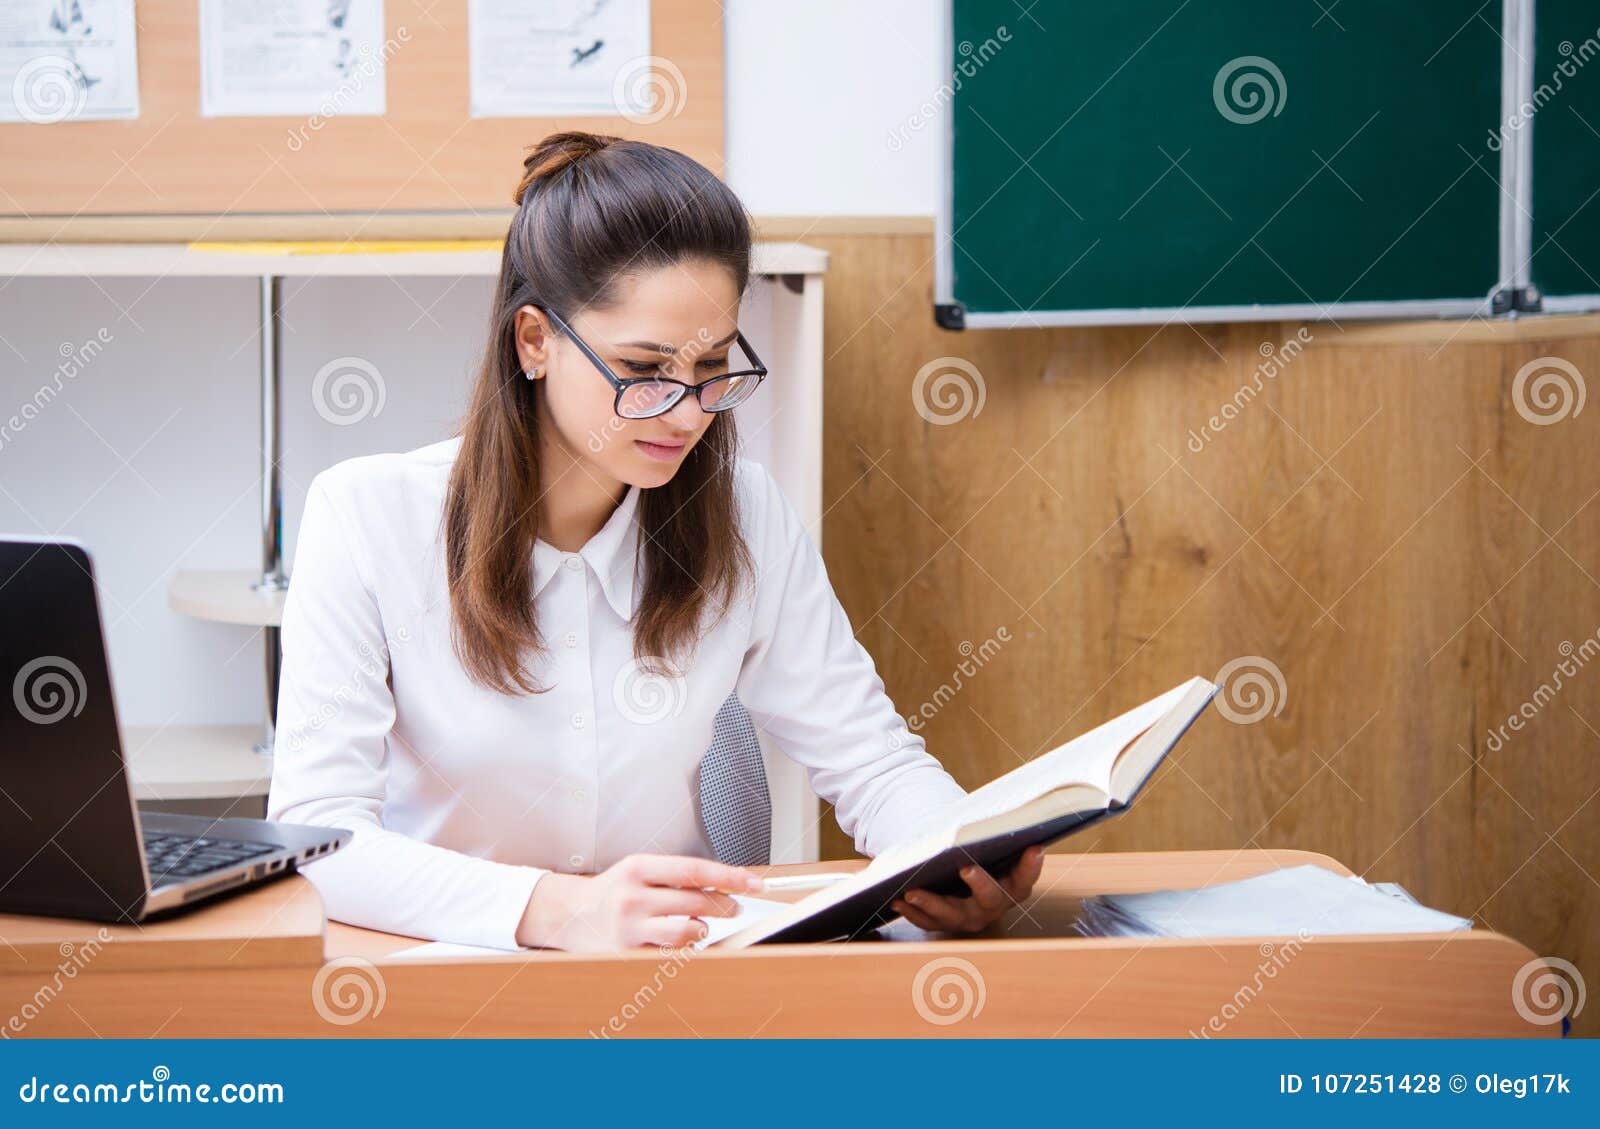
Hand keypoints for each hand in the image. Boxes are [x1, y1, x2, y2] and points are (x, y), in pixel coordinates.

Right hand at [516, 853, 764, 951]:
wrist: (568, 914)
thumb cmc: (612, 891)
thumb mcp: (639, 871)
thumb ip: (676, 876)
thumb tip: (724, 884)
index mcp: (638, 868)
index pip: (695, 869)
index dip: (730, 876)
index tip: (755, 883)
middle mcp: (632, 897)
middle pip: (696, 901)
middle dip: (724, 905)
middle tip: (735, 906)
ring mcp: (629, 929)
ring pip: (687, 932)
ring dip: (702, 930)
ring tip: (698, 926)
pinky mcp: (627, 955)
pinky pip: (670, 956)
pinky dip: (682, 950)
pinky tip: (676, 942)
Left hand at [890, 845, 1044, 933]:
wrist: (958, 878)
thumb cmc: (978, 854)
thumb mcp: (987, 847)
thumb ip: (993, 836)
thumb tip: (1000, 814)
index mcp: (1012, 886)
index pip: (1026, 878)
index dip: (1031, 866)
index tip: (1034, 848)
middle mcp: (993, 906)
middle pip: (991, 898)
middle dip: (980, 884)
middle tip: (966, 868)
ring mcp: (969, 917)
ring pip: (953, 915)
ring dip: (932, 904)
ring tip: (913, 892)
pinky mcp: (945, 923)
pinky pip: (929, 922)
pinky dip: (913, 912)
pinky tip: (898, 901)